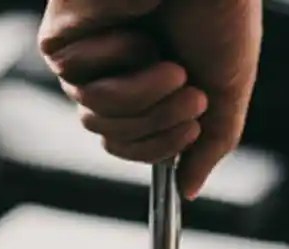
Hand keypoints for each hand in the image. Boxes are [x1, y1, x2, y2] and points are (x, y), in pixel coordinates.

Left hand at [38, 0, 261, 197]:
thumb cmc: (220, 12)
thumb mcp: (226, 87)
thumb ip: (210, 142)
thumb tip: (189, 192)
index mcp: (146, 86)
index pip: (128, 145)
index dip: (159, 147)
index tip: (194, 123)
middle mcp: (110, 72)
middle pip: (108, 135)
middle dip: (155, 121)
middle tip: (189, 90)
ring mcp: (84, 53)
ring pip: (92, 111)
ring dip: (140, 92)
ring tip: (168, 61)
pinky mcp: (61, 33)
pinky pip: (75, 75)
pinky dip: (117, 54)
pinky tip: (137, 20)